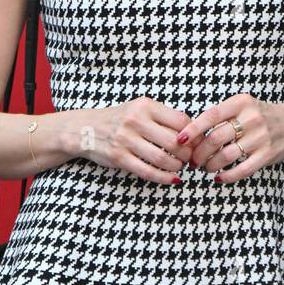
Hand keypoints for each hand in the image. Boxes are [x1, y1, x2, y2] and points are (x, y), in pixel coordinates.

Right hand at [79, 97, 193, 184]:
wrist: (85, 128)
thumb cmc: (120, 119)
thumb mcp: (140, 109)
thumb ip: (163, 117)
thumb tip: (194, 133)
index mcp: (145, 106)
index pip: (181, 120)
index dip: (194, 135)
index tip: (197, 143)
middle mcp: (136, 120)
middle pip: (175, 141)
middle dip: (188, 154)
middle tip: (190, 158)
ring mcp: (126, 139)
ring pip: (162, 158)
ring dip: (177, 166)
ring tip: (180, 167)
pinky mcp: (118, 158)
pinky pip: (147, 171)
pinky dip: (164, 178)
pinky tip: (173, 179)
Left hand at [176, 93, 283, 181]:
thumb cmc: (261, 116)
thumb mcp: (243, 106)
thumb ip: (220, 116)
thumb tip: (190, 133)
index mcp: (241, 102)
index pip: (211, 115)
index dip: (193, 129)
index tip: (180, 139)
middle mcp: (252, 118)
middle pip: (216, 138)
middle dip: (199, 153)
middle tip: (192, 161)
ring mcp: (261, 137)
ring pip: (226, 155)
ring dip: (210, 165)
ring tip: (205, 168)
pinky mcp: (268, 154)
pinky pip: (242, 169)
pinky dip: (226, 176)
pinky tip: (219, 177)